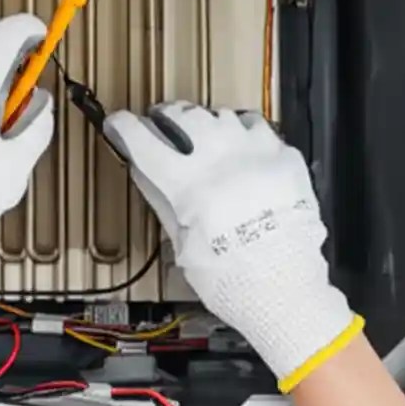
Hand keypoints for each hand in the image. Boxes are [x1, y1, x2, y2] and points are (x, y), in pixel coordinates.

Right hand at [104, 103, 361, 392]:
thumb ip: (163, 202)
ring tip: (203, 136)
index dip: (124, 127)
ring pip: (222, 116)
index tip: (118, 124)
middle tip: (161, 122)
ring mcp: (256, 152)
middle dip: (166, 115)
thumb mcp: (183, 246)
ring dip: (206, 124)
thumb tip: (141, 168)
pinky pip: (258, 129)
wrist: (286, 290)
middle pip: (184, 115)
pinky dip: (243, 132)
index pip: (144, 141)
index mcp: (188, 184)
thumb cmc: (227, 278)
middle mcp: (221, 158)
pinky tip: (240, 145)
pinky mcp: (286, 157)